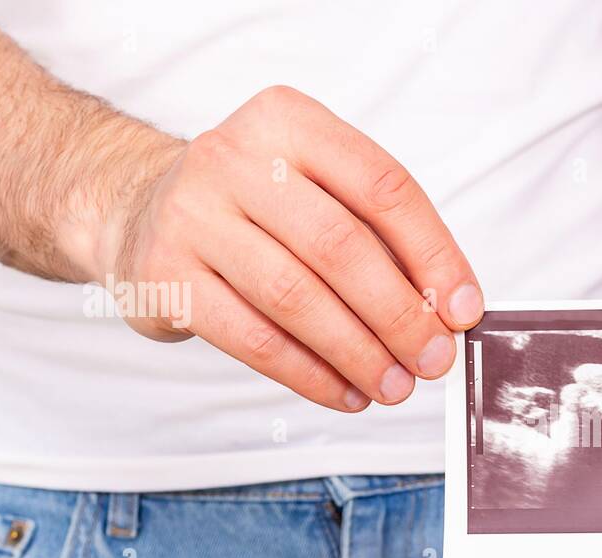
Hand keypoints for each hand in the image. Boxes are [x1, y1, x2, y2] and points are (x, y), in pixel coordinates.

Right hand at [97, 86, 482, 411]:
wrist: (136, 210)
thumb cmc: (252, 207)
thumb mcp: (314, 191)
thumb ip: (378, 238)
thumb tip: (448, 311)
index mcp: (289, 122)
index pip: (383, 187)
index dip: (435, 255)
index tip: (465, 310)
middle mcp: (234, 157)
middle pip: (341, 246)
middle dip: (401, 315)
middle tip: (434, 360)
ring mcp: (192, 215)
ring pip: (297, 297)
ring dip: (358, 353)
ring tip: (394, 386)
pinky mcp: (166, 276)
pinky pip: (254, 339)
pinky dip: (310, 375)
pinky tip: (345, 392)